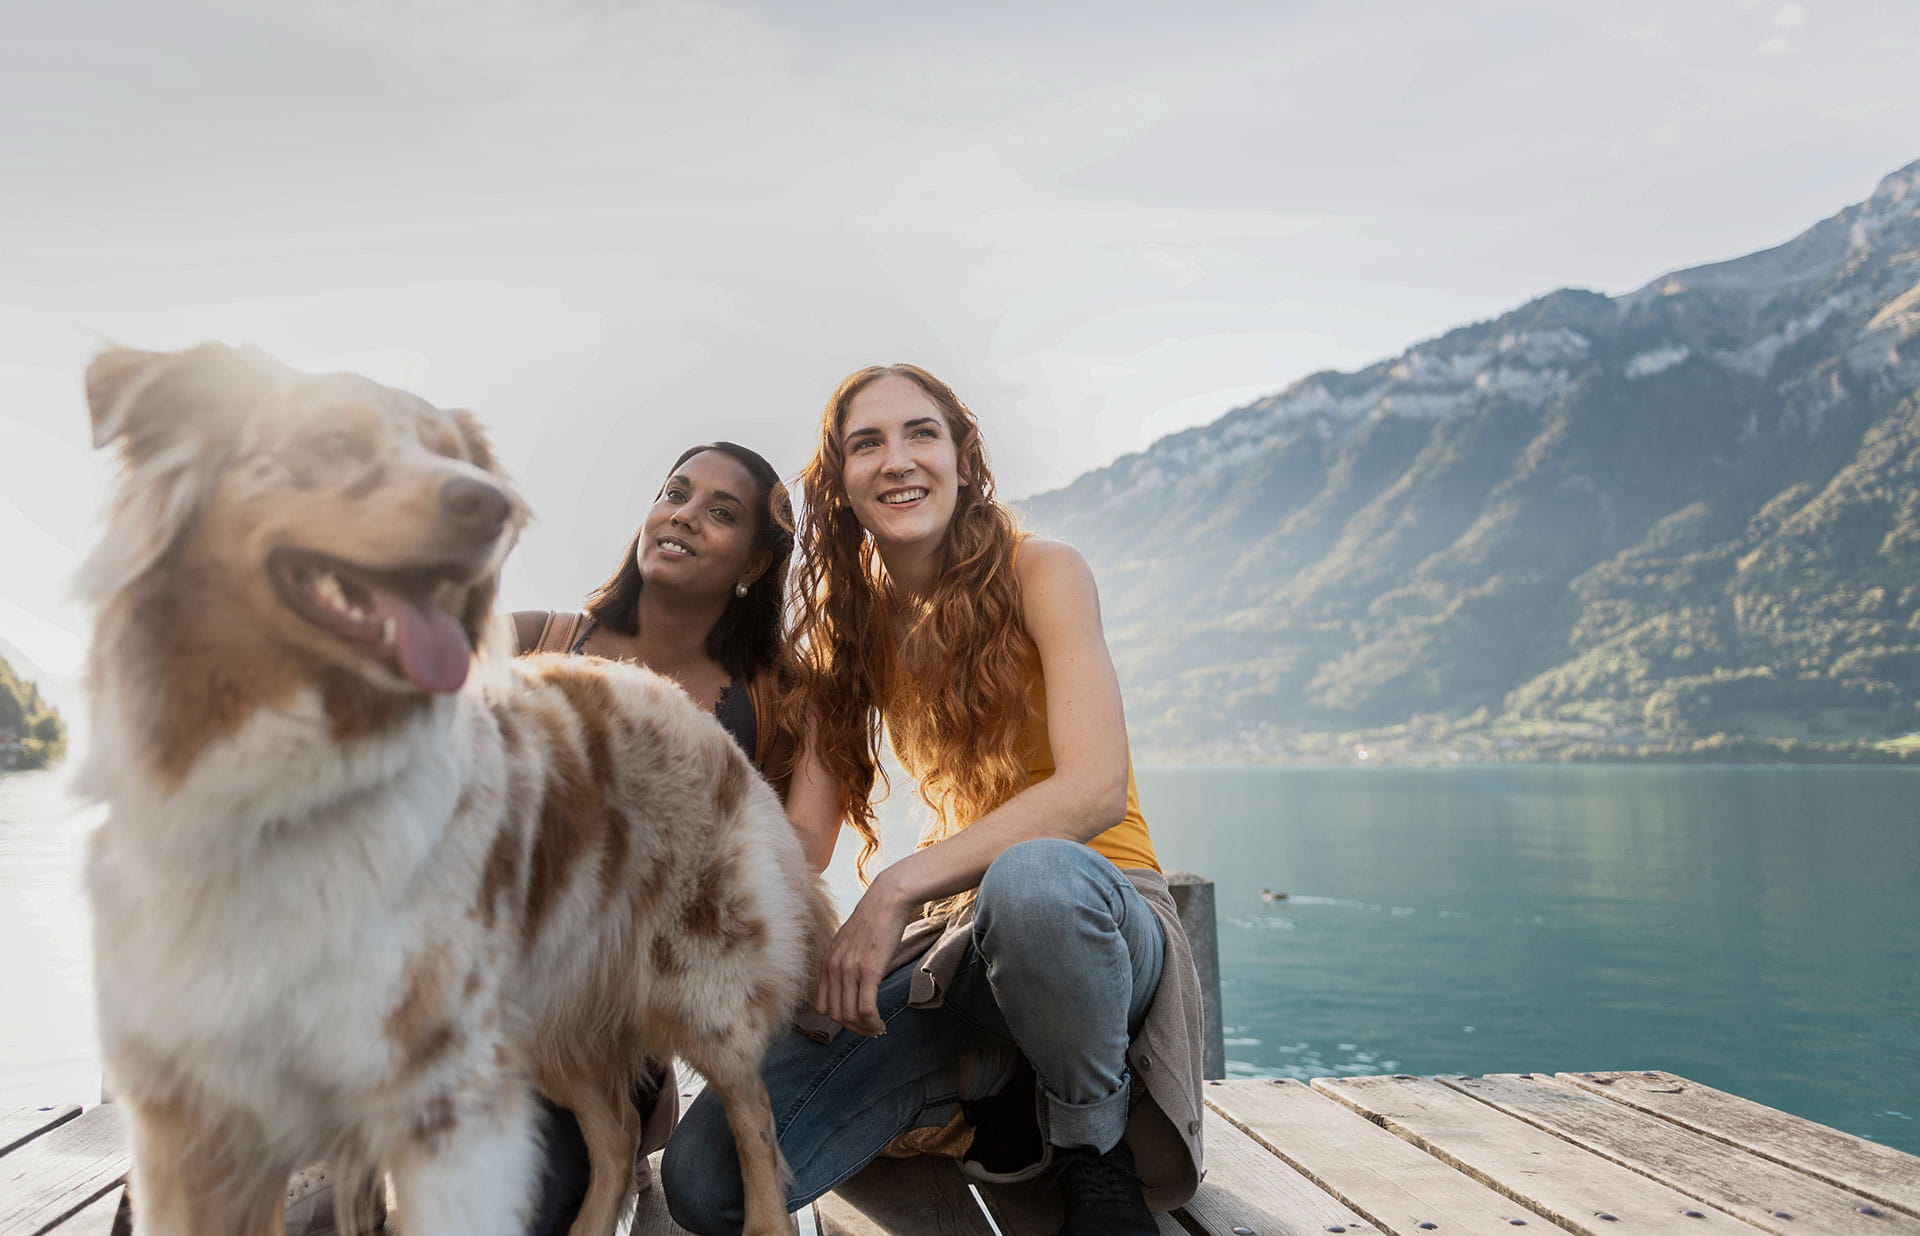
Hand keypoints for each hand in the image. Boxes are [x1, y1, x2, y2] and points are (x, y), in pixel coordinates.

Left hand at [815, 876, 914, 1036]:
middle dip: (852, 1028)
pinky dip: (873, 1022)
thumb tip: (847, 986)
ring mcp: (850, 969)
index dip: (837, 1020)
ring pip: (850, 1015)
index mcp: (826, 963)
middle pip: (835, 1015)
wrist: (886, 901)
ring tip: (877, 1028)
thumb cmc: (872, 922)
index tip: (854, 1022)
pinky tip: (881, 1024)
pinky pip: (865, 1009)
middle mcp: (834, 968)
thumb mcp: (848, 944)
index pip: (821, 1006)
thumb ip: (843, 964)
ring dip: (864, 1028)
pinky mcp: (869, 970)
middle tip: (869, 1030)